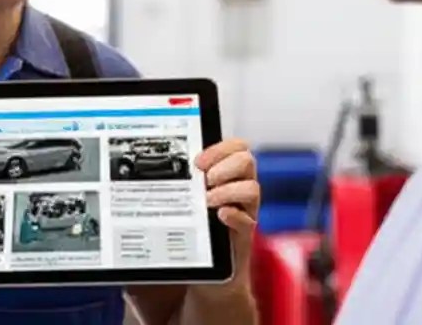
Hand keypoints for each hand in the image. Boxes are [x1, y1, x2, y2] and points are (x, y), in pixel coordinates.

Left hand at [196, 139, 259, 281]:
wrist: (211, 274)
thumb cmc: (200, 231)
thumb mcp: (193, 202)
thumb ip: (189, 184)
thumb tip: (169, 170)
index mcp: (230, 175)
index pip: (237, 147)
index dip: (220, 148)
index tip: (198, 162)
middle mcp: (241, 190)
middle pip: (247, 161)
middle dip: (224, 166)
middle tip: (205, 181)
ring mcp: (246, 212)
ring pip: (252, 188)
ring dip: (228, 191)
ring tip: (207, 201)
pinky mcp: (245, 235)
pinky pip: (248, 221)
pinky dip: (234, 215)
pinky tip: (219, 216)